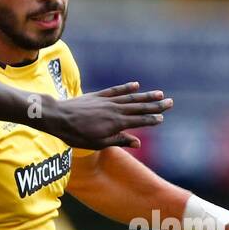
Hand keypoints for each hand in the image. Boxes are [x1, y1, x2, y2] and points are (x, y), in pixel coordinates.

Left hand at [45, 82, 172, 150]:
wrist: (58, 117)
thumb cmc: (76, 135)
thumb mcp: (97, 144)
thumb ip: (118, 141)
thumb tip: (137, 143)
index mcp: (116, 123)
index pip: (139, 121)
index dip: (151, 120)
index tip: (162, 119)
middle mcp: (115, 110)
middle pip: (139, 107)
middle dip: (155, 106)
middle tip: (170, 102)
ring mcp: (107, 101)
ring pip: (131, 97)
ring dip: (146, 96)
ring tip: (159, 94)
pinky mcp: (98, 95)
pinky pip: (116, 90)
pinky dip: (127, 87)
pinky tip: (136, 85)